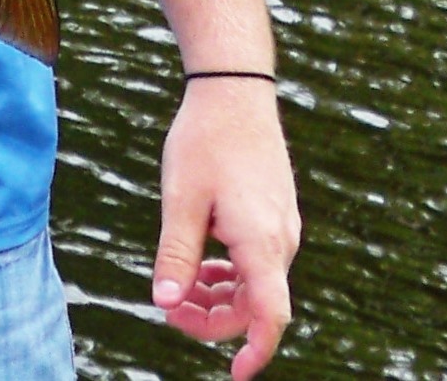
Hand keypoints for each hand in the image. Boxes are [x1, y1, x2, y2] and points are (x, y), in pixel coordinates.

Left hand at [153, 78, 299, 378]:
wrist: (234, 93)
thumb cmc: (204, 140)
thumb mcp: (180, 197)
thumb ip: (175, 253)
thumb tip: (165, 301)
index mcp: (260, 242)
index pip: (269, 315)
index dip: (255, 350)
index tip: (235, 374)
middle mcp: (280, 242)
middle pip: (255, 306)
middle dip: (213, 319)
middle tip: (167, 309)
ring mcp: (281, 230)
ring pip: (254, 285)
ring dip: (218, 296)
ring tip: (178, 286)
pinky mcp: (274, 218)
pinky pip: (256, 264)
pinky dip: (227, 274)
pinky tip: (198, 264)